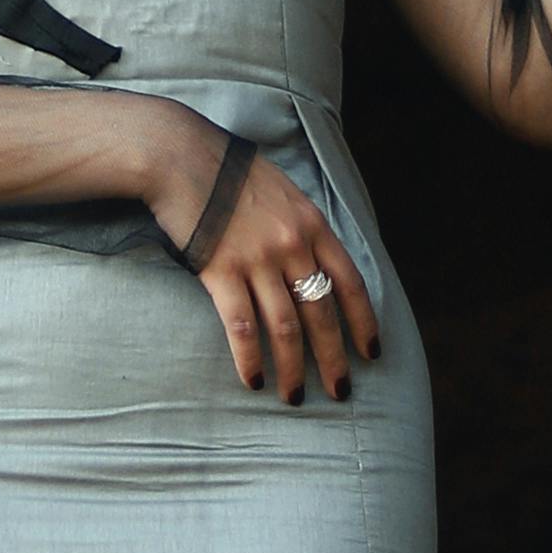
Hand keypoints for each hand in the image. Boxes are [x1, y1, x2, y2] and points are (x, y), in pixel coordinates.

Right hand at [151, 134, 381, 401]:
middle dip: (334, 358)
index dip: (364, 323)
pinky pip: (242, 326)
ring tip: (295, 396)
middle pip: (322, 313)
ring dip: (293, 368)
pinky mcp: (221, 270)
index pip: (350, 283)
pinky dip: (250, 358)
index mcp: (313, 225)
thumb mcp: (284, 192)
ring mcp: (257, 258)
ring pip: (286, 327)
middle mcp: (292, 245)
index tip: (370, 353)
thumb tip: (316, 265)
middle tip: (340, 392)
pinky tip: (254, 380)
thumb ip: (303, 228)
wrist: (181, 156)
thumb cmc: (230, 173)